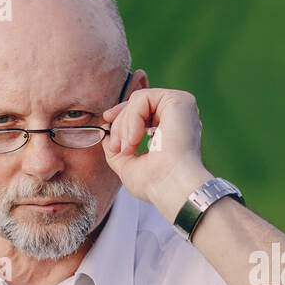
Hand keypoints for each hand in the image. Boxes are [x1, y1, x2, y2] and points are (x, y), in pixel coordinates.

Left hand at [101, 87, 212, 220]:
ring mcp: (180, 107)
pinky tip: (134, 139)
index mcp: (171, 129)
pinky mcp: (179, 100)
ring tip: (127, 148)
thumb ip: (116, 147)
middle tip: (118, 148)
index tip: (106, 120)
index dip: (122, 114)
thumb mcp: (127, 164)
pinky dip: (131, 118)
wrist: (171, 187)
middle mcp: (178, 116)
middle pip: (137, 104)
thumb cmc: (154, 183)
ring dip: (124, 124)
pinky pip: (142, 98)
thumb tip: (104, 132)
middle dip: (119, 124)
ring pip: (138, 100)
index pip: (143, 110)